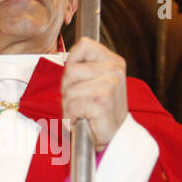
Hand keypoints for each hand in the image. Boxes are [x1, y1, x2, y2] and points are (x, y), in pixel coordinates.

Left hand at [61, 37, 127, 151]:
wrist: (115, 136)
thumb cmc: (102, 110)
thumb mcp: (98, 80)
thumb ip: (85, 66)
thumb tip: (66, 59)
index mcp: (114, 61)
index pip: (84, 44)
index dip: (72, 61)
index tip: (78, 78)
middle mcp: (114, 70)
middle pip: (69, 70)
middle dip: (67, 89)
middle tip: (81, 101)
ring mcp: (109, 86)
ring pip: (68, 90)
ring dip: (69, 106)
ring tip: (83, 111)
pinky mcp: (101, 102)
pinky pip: (72, 106)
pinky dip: (72, 117)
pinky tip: (84, 119)